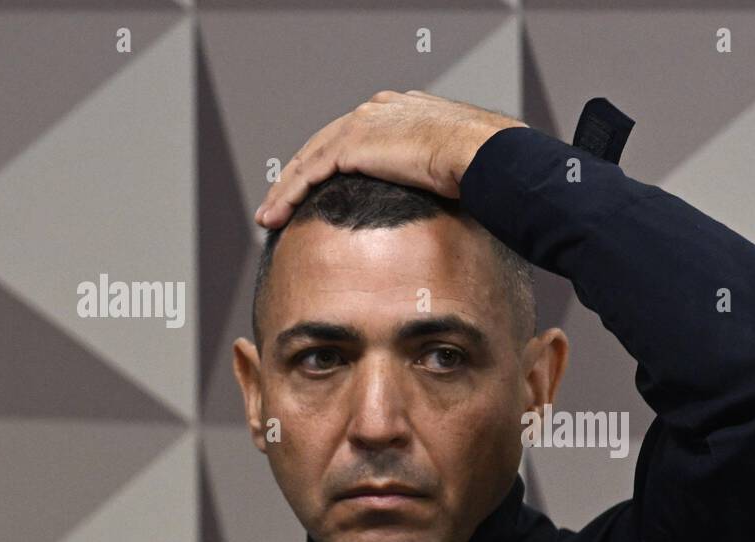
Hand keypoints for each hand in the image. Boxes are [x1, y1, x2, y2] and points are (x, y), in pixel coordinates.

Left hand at [253, 90, 527, 228]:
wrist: (482, 154)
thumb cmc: (485, 166)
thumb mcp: (458, 167)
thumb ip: (441, 176)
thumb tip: (452, 200)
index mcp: (400, 111)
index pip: (353, 138)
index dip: (331, 164)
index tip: (320, 188)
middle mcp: (375, 111)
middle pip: (323, 145)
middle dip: (299, 176)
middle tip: (280, 202)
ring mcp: (360, 126)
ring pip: (307, 160)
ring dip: (283, 191)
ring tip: (268, 216)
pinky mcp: (351, 146)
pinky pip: (306, 174)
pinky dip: (286, 196)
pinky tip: (274, 217)